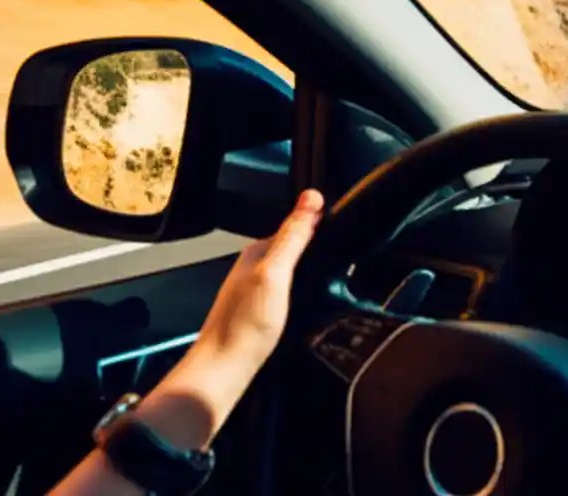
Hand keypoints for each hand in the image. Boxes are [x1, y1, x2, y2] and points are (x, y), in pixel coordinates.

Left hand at [53, 191, 325, 493]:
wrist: (224, 369)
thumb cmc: (244, 326)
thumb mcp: (275, 274)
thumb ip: (293, 236)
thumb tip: (310, 197)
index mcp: (257, 252)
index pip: (294, 224)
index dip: (317, 223)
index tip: (340, 222)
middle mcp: (253, 267)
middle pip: (292, 246)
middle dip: (315, 245)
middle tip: (343, 246)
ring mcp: (255, 289)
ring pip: (289, 267)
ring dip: (309, 266)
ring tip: (332, 269)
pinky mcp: (259, 310)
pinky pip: (287, 287)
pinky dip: (302, 287)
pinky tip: (310, 297)